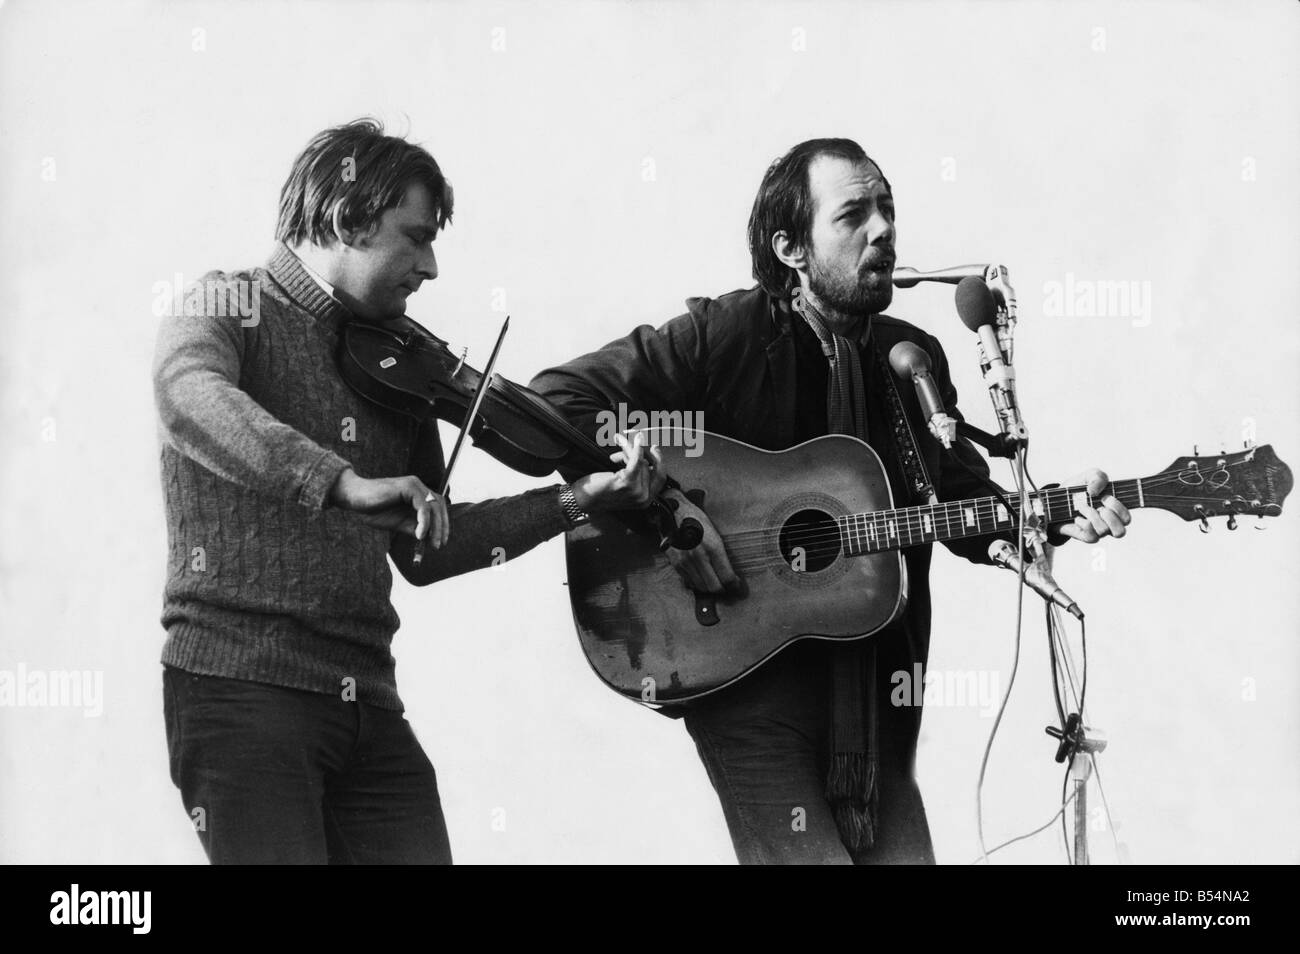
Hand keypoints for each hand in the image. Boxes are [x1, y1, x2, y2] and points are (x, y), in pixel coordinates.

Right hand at [328, 468, 449, 546]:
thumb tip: (429, 540)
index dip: (442, 524)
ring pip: (434, 506)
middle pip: (439, 506)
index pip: (438, 507)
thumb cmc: (374, 510)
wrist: (355, 498)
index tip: (441, 541)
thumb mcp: (398, 523)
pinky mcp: (408, 487)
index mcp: (417, 494)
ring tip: (431, 543)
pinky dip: (424, 522)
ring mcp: (414, 485)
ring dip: (435, 527)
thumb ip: (414, 528)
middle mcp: (418, 486)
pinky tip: (420, 534)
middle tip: (438, 545)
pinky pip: (423, 506)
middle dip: (442, 527)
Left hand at [571, 432, 666, 511]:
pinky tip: (634, 440)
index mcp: (646, 500)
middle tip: (627, 445)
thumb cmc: (600, 491)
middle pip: (649, 467)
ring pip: (641, 462)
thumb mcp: (623, 482)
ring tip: (615, 451)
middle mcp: (644, 498)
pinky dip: (635, 448)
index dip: (659, 462)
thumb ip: (635, 473)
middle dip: (637, 454)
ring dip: (628, 450)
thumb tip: (640, 453)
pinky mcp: (627, 483)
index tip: (654, 449)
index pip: (660, 477)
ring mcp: (637, 492)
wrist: (584, 499)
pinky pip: (636, 460)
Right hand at [661, 488, 740, 594]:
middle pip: (715, 587)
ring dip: (709, 588)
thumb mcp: (715, 533)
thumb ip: (721, 555)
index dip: (734, 585)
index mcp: (713, 547)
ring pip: (702, 587)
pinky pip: (689, 582)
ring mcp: (686, 562)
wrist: (672, 511)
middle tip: (727, 586)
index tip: (736, 584)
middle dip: (723, 589)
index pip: (727, 577)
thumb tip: (729, 573)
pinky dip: (697, 583)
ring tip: (714, 581)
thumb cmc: (696, 519)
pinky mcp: (676, 564)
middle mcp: (699, 557)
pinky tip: (701, 576)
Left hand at [1052, 467, 1130, 543]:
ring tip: (1081, 506)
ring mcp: (1098, 532)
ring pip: (1103, 531)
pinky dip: (1082, 522)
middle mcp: (1109, 524)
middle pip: (1120, 532)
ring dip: (1091, 514)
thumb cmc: (1079, 488)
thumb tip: (1093, 492)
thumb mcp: (1090, 476)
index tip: (1105, 496)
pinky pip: (1090, 535)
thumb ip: (1098, 478)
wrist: (1057, 499)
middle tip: (1097, 504)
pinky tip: (1077, 516)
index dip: (1118, 507)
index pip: (1126, 518)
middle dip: (1109, 515)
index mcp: (1116, 511)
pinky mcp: (1086, 536)